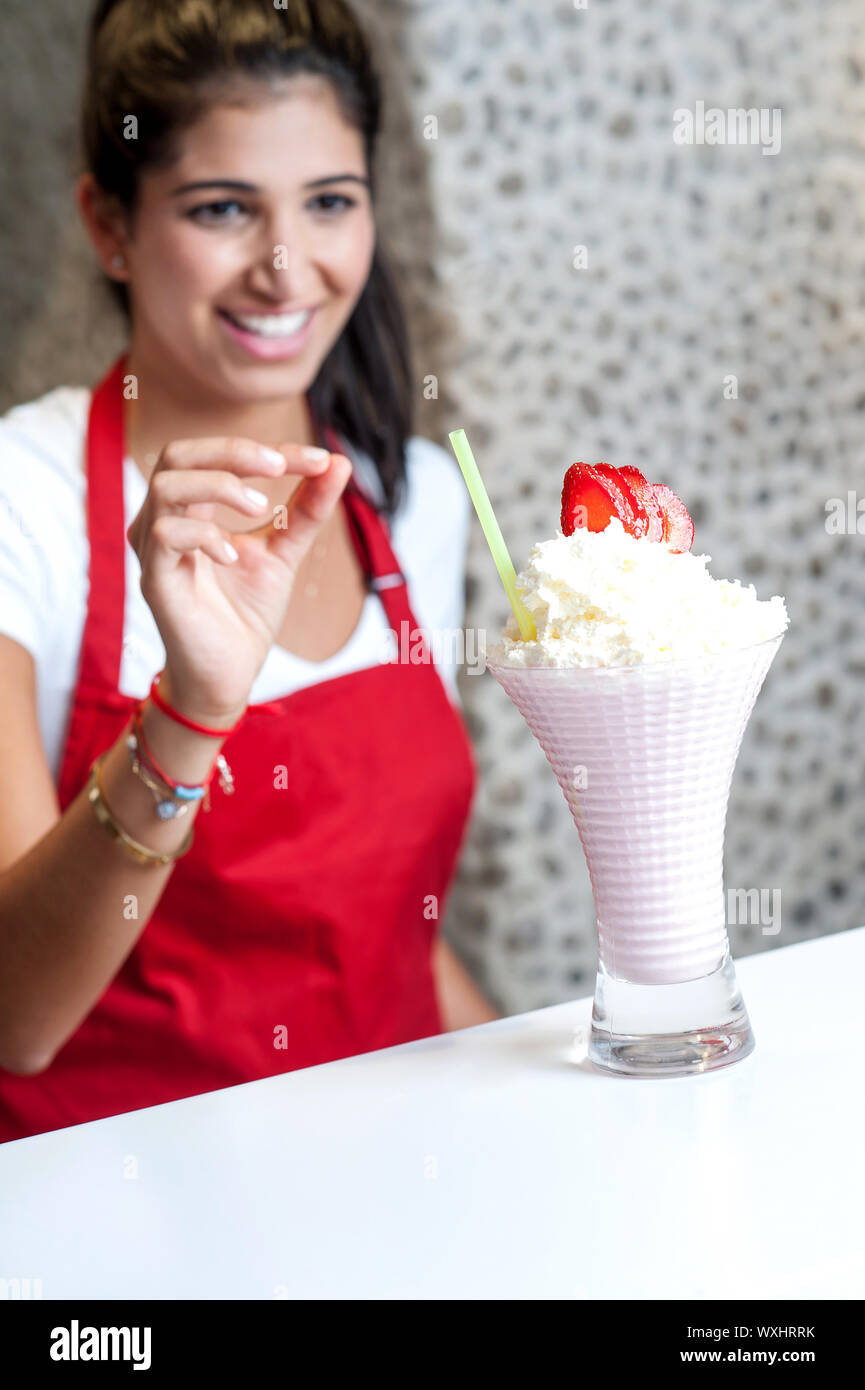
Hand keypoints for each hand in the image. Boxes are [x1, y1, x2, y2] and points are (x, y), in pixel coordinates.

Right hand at [126, 437, 351, 722]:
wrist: (230, 674)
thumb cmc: (246, 612)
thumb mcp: (284, 551)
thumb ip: (306, 508)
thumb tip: (338, 462)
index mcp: (191, 508)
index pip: (216, 456)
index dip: (267, 449)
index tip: (319, 459)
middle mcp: (163, 521)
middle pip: (178, 454)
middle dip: (233, 451)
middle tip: (280, 467)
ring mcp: (154, 549)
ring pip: (166, 485)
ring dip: (219, 485)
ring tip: (260, 507)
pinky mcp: (154, 580)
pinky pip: (165, 534)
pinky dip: (205, 535)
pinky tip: (234, 556)